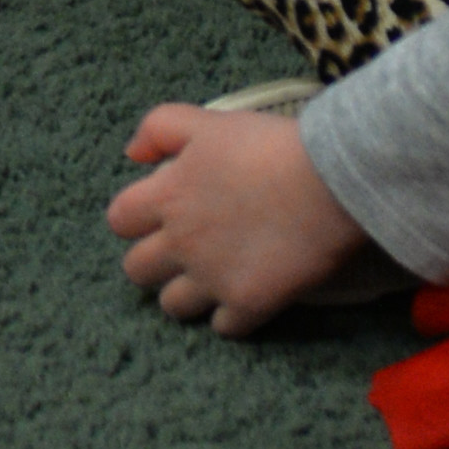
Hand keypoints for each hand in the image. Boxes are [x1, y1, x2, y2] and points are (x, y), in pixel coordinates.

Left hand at [106, 102, 367, 333]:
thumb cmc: (269, 146)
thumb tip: (132, 155)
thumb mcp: (207, 121)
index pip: (119, 220)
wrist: (329, 181)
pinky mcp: (247, 304)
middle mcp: (179, 243)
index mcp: (166, 197)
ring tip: (210, 280)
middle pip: (137, 270)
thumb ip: (159, 128)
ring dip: (185, 295)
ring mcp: (211, 278)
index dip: (135, 218)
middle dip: (154, 261)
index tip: (160, 214)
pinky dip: (230, 316)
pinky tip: (245, 298)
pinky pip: (222, 327)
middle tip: (183, 251)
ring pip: (172, 306)